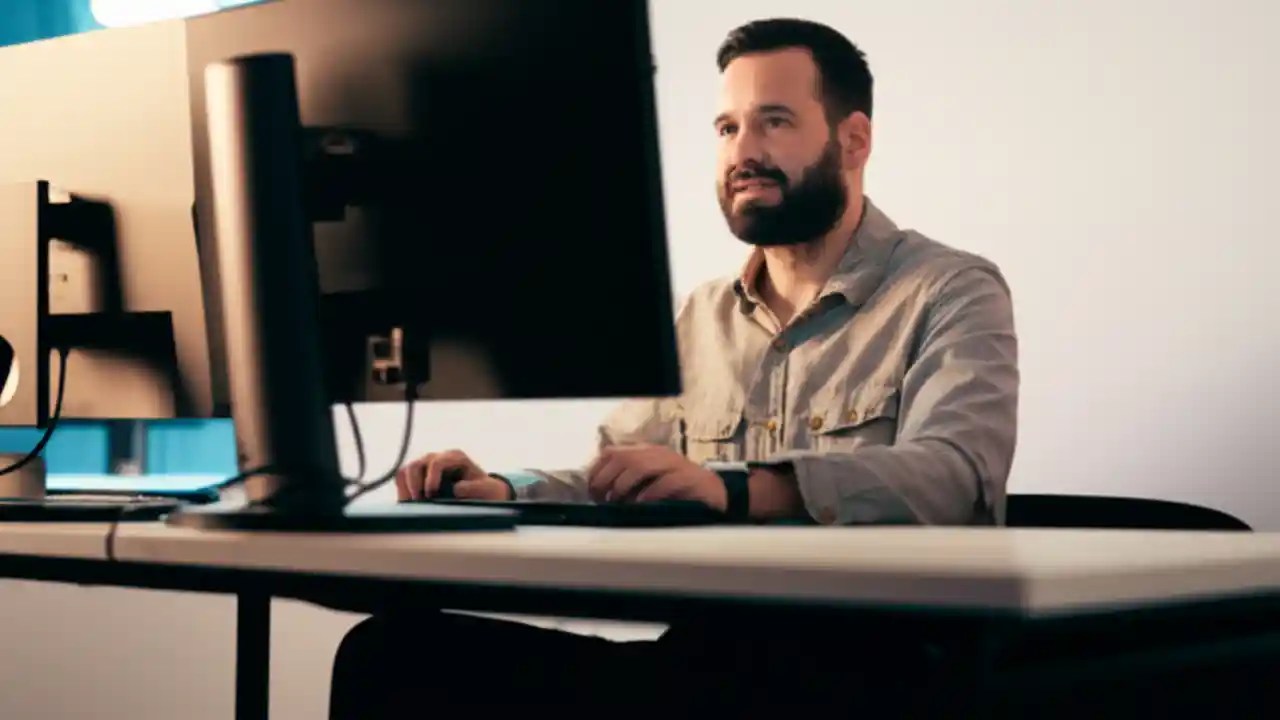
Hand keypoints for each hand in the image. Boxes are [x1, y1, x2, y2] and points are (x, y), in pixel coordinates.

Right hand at [394, 449, 511, 501]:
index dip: (432, 478)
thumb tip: (456, 489)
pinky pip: (402, 479)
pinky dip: (403, 490)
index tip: (431, 495)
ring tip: (412, 505)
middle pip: (416, 465)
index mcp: (455, 457)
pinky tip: (410, 504)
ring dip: (406, 489)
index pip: (437, 462)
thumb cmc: (487, 490)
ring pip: (405, 471)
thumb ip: (474, 488)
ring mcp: (426, 466)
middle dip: (415, 485)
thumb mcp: (488, 489)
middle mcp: (438, 458)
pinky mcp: (419, 477)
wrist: (485, 494)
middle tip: (419, 503)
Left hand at [586, 445, 725, 510]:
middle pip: (623, 457)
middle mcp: (658, 454)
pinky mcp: (690, 478)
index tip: (591, 492)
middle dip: (607, 479)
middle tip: (602, 499)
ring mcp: (675, 464)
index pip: (612, 452)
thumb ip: (627, 484)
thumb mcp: (648, 484)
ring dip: (624, 484)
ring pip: (641, 465)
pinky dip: (650, 493)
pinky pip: (666, 482)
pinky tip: (642, 504)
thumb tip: (599, 494)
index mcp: (646, 453)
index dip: (597, 471)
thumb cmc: (677, 492)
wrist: (715, 495)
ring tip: (618, 501)